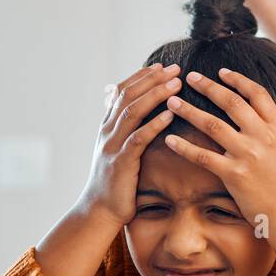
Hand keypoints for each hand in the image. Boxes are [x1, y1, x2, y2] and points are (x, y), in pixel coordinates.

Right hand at [78, 63, 182, 225]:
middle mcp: (107, 131)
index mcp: (107, 126)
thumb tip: (138, 114)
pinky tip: (170, 114)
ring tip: (176, 84)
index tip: (161, 65)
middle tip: (175, 68)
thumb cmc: (116, 181)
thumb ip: (125, 130)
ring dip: (155, 95)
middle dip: (152, 79)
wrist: (99, 210)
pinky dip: (154, 124)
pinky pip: (138, 138)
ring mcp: (112, 145)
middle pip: (128, 96)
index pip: (122, 91)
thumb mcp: (118, 151)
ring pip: (132, 112)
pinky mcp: (121, 162)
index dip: (141, 76)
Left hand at [162, 68, 275, 261]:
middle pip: (231, 102)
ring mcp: (247, 155)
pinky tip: (169, 139)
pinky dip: (184, 147)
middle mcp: (262, 137)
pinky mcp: (233, 174)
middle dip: (208, 86)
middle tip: (190, 76)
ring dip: (189, 110)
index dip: (238, 80)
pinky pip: (204, 157)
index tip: (222, 72)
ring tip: (172, 101)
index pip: (257, 94)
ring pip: (213, 125)